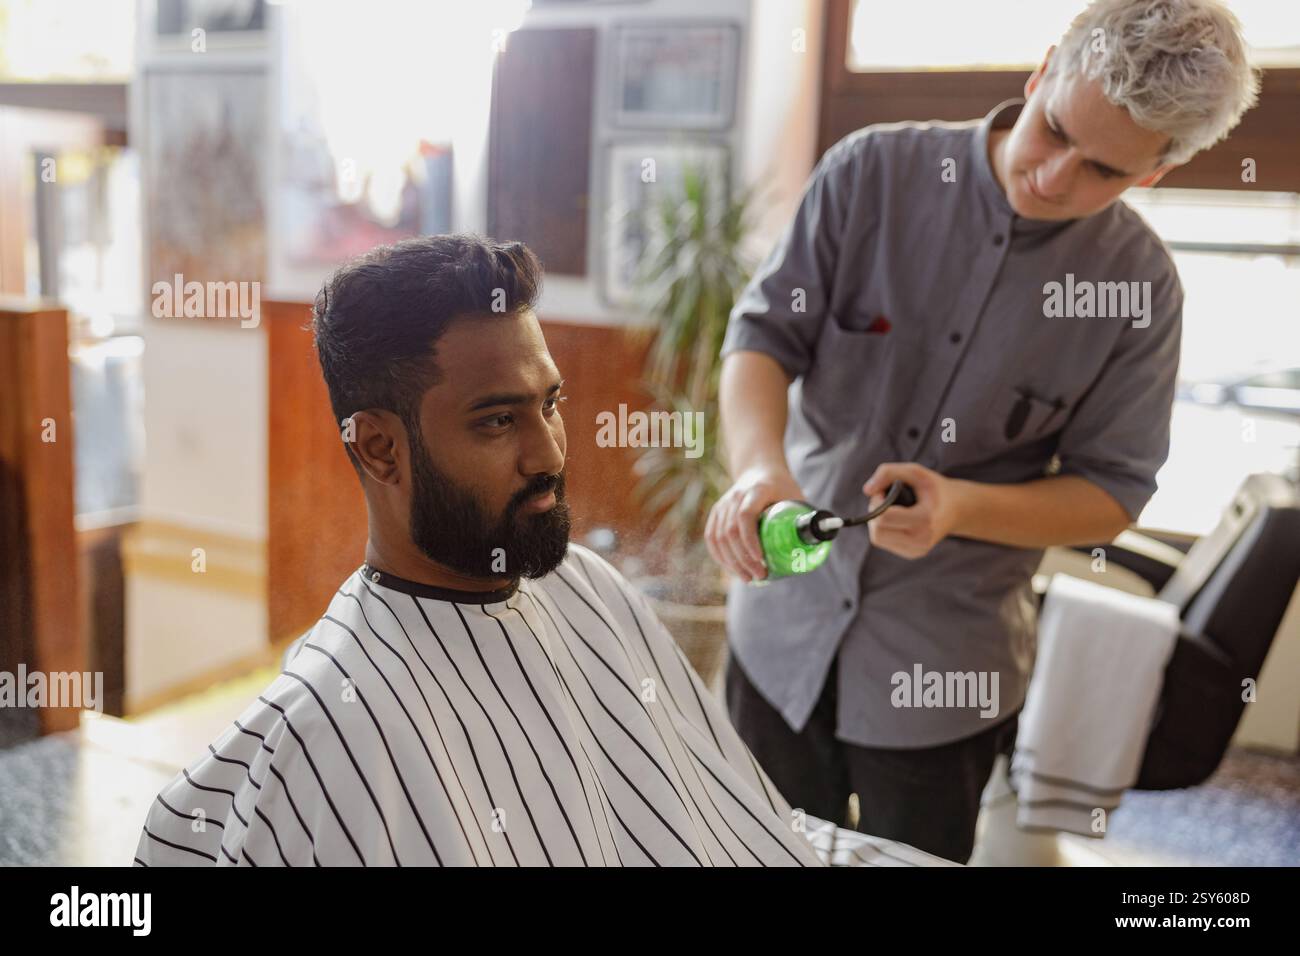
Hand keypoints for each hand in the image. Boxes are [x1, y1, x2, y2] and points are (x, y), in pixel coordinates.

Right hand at [706, 467, 805, 581]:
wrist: (758, 470)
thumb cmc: (781, 487)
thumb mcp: (795, 496)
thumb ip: (805, 516)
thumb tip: (820, 541)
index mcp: (756, 490)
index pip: (746, 515)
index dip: (750, 540)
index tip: (761, 560)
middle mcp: (735, 497)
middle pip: (731, 531)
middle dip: (743, 559)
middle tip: (759, 575)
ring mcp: (722, 504)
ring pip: (719, 537)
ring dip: (732, 562)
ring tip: (747, 577)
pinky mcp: (716, 513)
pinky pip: (712, 538)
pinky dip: (720, 556)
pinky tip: (731, 569)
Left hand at [861, 462, 963, 559]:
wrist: (958, 509)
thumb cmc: (934, 488)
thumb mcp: (915, 471)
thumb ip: (888, 472)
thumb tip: (867, 490)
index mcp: (924, 520)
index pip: (883, 519)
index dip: (876, 503)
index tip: (883, 492)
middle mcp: (921, 540)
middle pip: (877, 533)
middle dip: (873, 514)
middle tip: (884, 501)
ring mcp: (917, 550)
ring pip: (878, 539)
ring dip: (876, 522)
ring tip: (890, 510)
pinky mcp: (913, 554)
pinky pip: (885, 543)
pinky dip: (884, 530)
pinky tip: (897, 520)